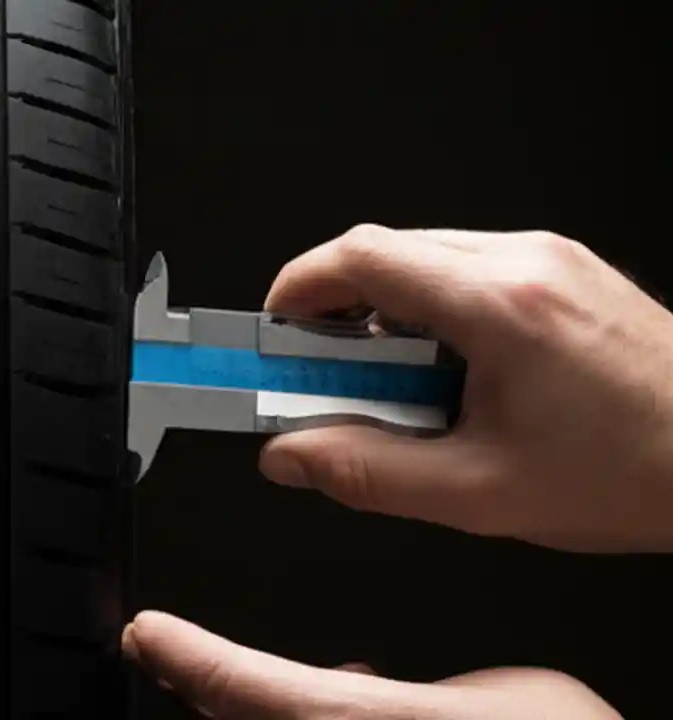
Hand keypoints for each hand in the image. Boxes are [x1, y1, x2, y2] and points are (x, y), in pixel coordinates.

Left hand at [122, 610, 619, 719]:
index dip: (186, 654)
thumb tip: (361, 680)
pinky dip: (285, 718)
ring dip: (234, 706)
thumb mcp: (500, 696)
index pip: (245, 687)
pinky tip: (307, 701)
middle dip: (194, 684)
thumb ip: (402, 689)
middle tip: (159, 649)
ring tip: (206, 670)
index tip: (148, 630)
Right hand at [259, 225, 672, 551]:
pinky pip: (465, 270)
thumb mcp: (479, 493)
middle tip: (326, 383)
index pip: (360, 257)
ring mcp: (548, 258)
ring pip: (423, 260)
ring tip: (395, 392)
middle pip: (384, 254)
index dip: (296, 291)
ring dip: (384, 317)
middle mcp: (524, 262)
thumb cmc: (635, 472)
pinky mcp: (561, 270)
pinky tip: (445, 378)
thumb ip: (367, 473)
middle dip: (336, 314)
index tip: (271, 337)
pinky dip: (429, 314)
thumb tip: (292, 455)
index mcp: (500, 305)